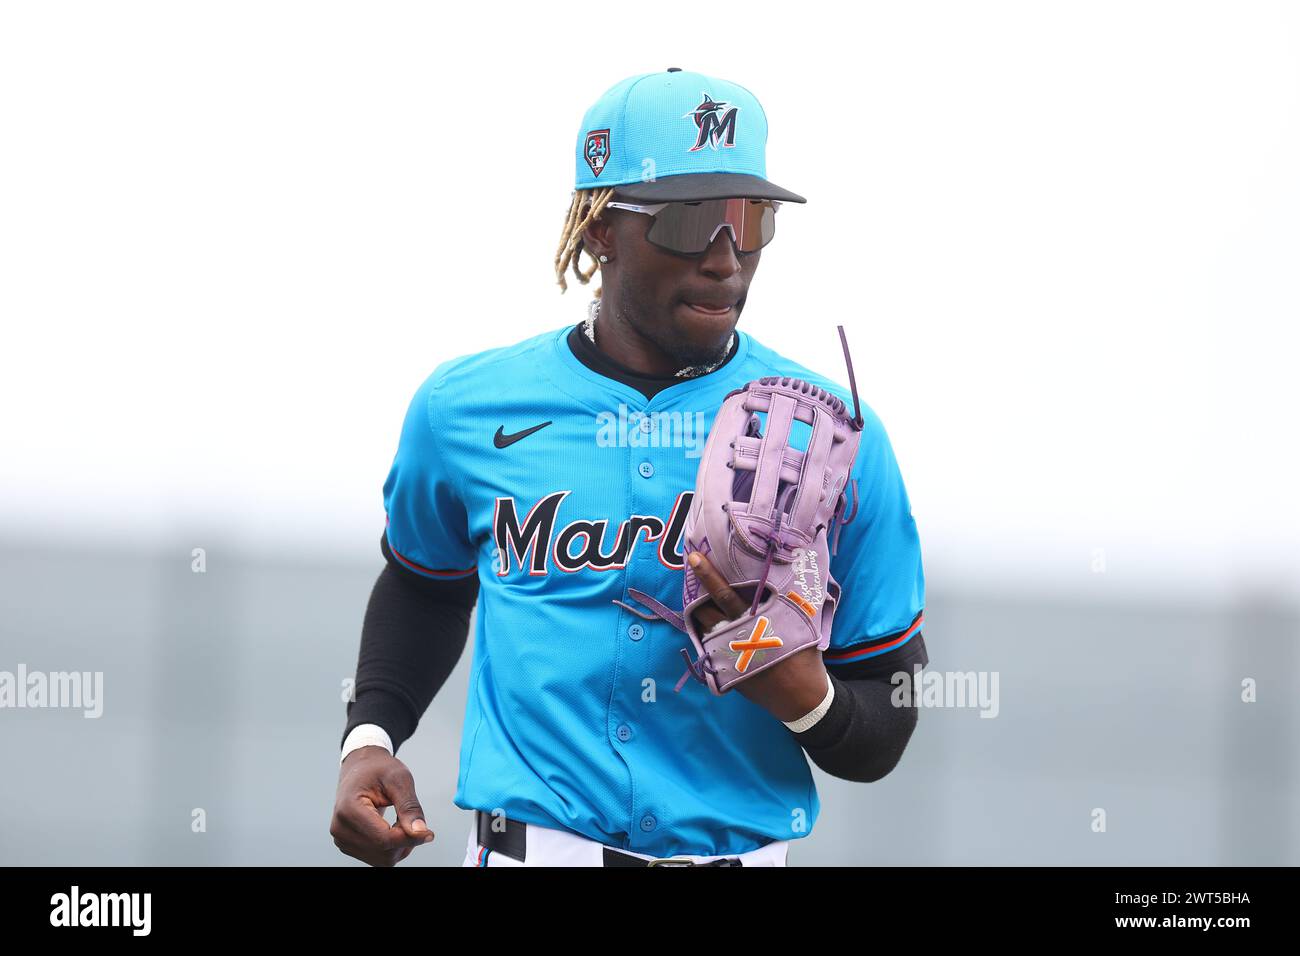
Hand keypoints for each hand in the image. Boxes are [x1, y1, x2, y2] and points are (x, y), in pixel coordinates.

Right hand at [330, 745, 434, 865]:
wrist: (361, 768)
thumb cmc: (378, 770)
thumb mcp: (399, 779)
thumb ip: (409, 806)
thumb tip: (420, 831)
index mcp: (348, 809)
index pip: (383, 838)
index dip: (409, 838)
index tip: (429, 832)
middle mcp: (340, 828)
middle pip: (383, 852)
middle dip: (405, 841)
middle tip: (412, 819)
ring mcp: (342, 840)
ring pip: (382, 860)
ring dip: (400, 846)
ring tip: (401, 821)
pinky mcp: (348, 846)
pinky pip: (378, 859)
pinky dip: (392, 849)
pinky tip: (394, 829)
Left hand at [686, 551, 829, 720]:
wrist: (800, 697)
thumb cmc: (804, 656)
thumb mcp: (801, 624)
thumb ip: (790, 601)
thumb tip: (796, 571)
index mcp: (756, 622)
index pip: (725, 595)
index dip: (709, 575)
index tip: (695, 557)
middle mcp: (737, 636)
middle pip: (707, 609)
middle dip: (697, 588)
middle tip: (690, 565)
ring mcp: (728, 654)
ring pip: (704, 626)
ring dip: (699, 610)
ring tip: (695, 592)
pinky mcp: (726, 669)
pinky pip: (708, 646)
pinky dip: (706, 631)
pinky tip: (708, 621)